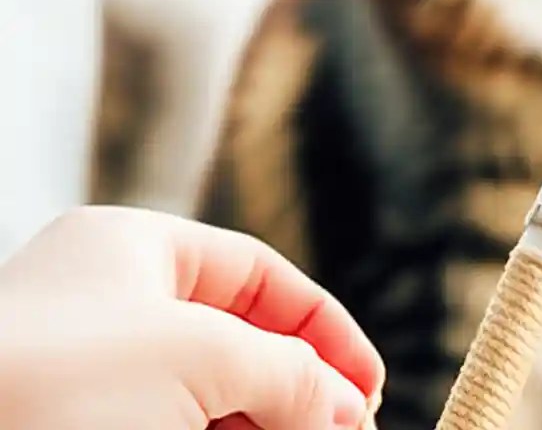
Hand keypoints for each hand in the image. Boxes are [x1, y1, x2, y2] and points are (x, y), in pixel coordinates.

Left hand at [0, 206, 384, 429]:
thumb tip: (343, 412)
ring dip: (266, 426)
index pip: (259, 276)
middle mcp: (113, 308)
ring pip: (208, 399)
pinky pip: (175, 429)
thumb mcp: (200, 355)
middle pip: (239, 344)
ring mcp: (94, 378)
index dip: (323, 329)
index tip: (367, 390)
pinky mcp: (81, 428)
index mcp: (134, 251)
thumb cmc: (52, 384)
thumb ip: (289, 373)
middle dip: (299, 392)